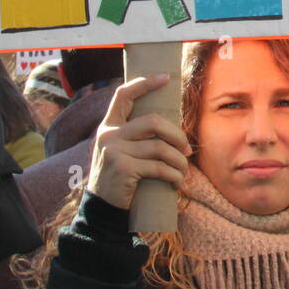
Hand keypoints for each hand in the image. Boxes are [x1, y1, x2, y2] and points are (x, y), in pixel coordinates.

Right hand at [86, 74, 191, 210]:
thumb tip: (172, 125)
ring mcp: (114, 151)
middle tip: (186, 150)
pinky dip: (174, 176)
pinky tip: (178, 184)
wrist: (102, 210)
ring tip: (183, 172)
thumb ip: (136, 137)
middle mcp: (109, 135)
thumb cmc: (120, 179)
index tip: (166, 77)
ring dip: (179, 162)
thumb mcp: (122, 152)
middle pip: (153, 122)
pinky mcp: (123, 168)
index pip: (124, 95)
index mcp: (109, 126)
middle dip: (177, 135)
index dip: (144, 83)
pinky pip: (159, 168)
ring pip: (160, 148)